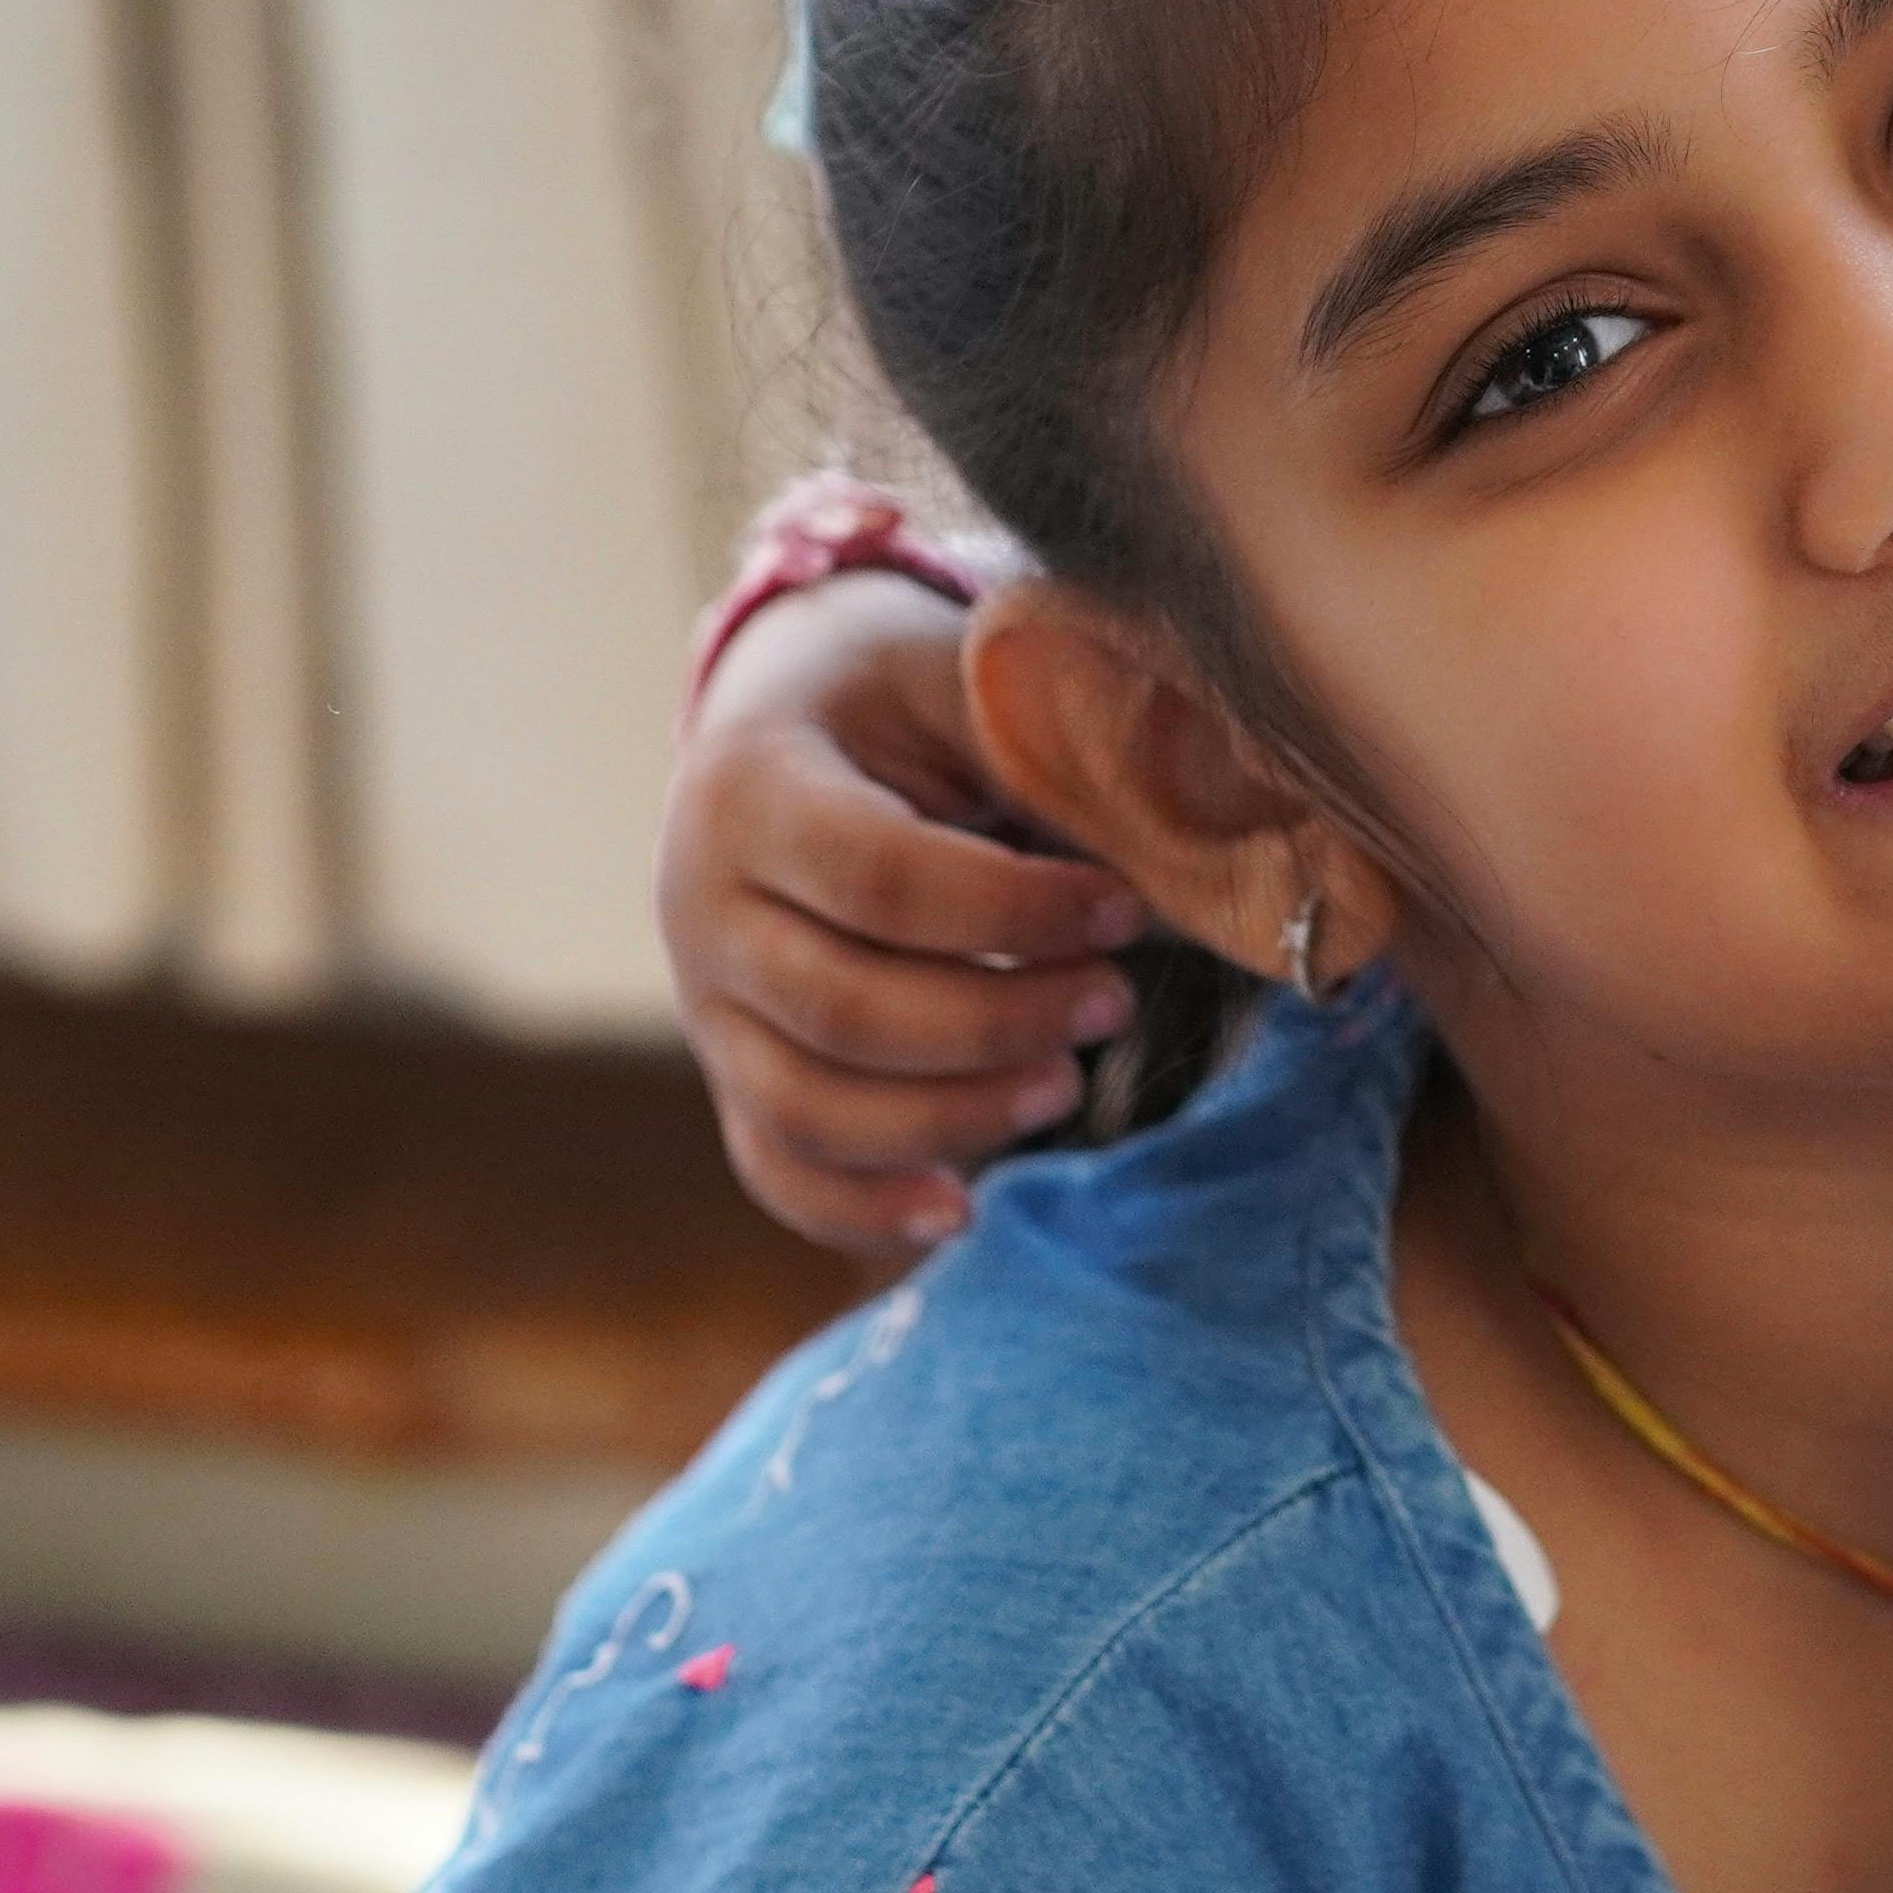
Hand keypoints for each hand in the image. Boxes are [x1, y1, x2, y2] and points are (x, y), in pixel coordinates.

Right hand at [660, 570, 1150, 1252]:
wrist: (789, 716)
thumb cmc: (906, 699)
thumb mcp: (966, 682)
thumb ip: (1050, 752)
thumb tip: (1191, 847)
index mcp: (752, 785)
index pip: (880, 881)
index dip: (1016, 914)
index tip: (1124, 911)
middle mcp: (701, 904)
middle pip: (844, 1010)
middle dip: (1000, 1024)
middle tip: (1114, 1004)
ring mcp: (708, 1002)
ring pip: (809, 1107)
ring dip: (953, 1118)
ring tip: (1066, 1084)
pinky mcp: (733, 1070)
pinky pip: (777, 1165)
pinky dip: (864, 1207)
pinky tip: (962, 1209)